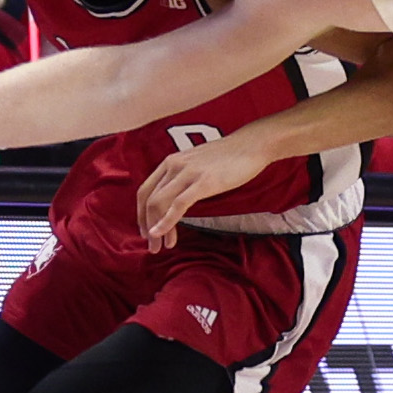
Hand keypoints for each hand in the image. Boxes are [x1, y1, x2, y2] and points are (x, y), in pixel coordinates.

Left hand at [137, 136, 270, 246]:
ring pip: (159, 204)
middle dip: (147, 226)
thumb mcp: (196, 165)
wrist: (251, 145)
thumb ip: (182, 179)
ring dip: (157, 229)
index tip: (146, 231)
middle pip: (148, 200)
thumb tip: (176, 200)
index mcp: (170, 162)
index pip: (145, 191)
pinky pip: (178, 205)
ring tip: (162, 246)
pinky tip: (162, 233)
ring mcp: (187, 173)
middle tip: (153, 247)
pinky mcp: (203, 182)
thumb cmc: (228, 158)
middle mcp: (174, 165)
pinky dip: (166, 222)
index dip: (141, 214)